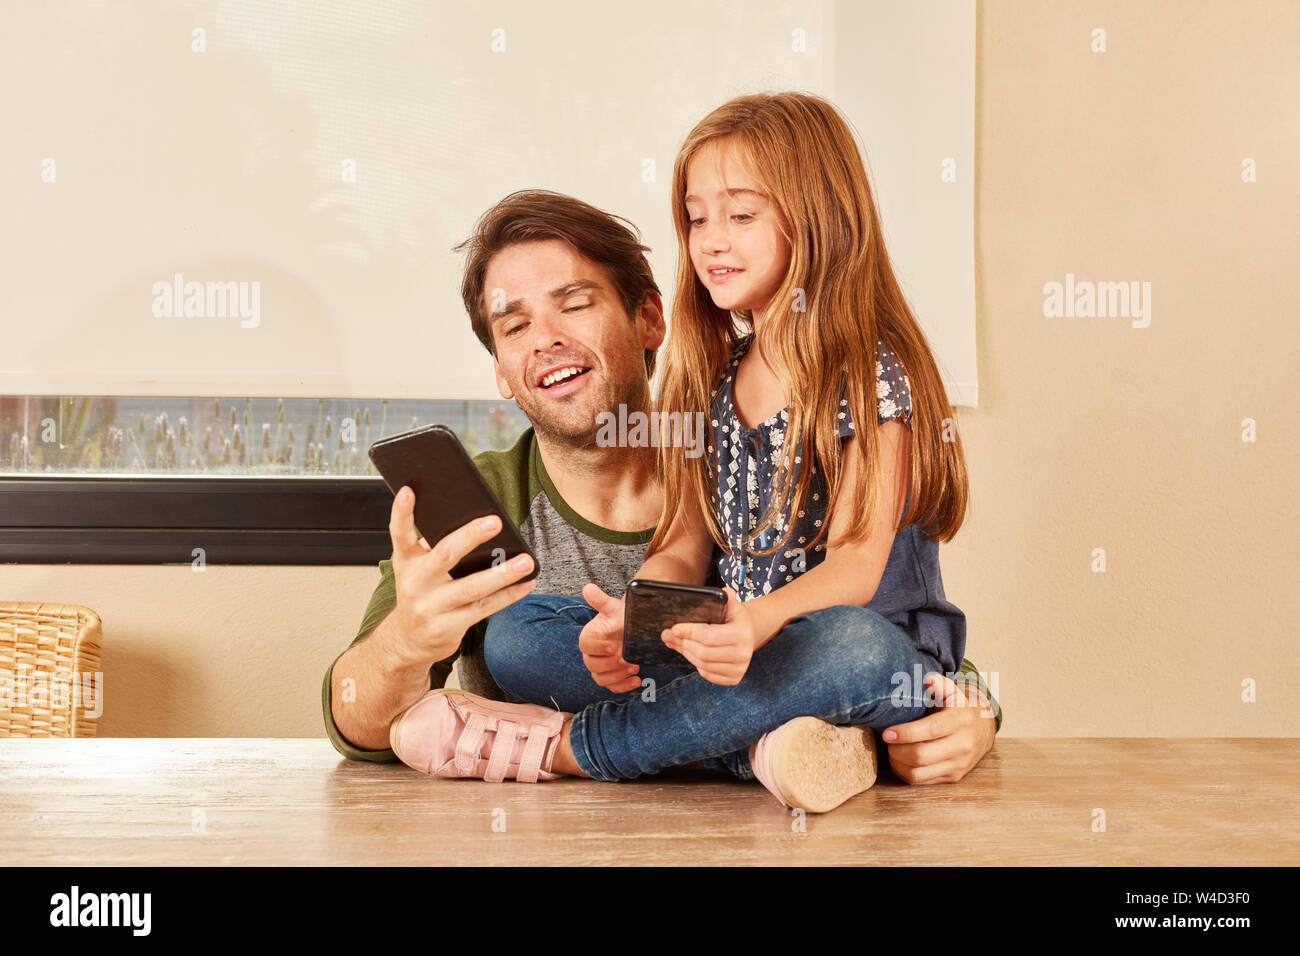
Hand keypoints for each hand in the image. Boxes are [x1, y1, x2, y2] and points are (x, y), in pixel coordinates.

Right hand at [388, 485, 536, 664]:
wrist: (407, 640)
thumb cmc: (421, 592)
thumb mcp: (417, 569)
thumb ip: (437, 548)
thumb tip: (478, 522)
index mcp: (407, 562)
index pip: (400, 534)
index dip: (402, 512)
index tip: (409, 490)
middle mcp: (415, 583)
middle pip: (445, 555)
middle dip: (470, 537)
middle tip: (496, 521)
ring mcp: (431, 608)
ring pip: (472, 587)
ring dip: (502, 574)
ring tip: (526, 561)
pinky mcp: (448, 627)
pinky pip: (484, 608)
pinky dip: (508, 595)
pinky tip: (527, 583)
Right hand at [577, 583, 640, 692]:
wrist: (630, 628)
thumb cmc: (620, 617)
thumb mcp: (613, 608)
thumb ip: (600, 600)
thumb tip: (588, 587)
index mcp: (588, 637)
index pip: (585, 646)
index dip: (598, 648)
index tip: (613, 646)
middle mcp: (592, 654)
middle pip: (593, 666)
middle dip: (610, 664)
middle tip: (626, 658)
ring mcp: (601, 667)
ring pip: (601, 679)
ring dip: (617, 676)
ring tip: (634, 667)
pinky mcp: (612, 677)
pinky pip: (613, 687)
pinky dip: (624, 686)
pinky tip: (637, 680)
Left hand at [661, 586, 756, 685]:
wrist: (749, 635)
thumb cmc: (736, 620)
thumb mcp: (734, 607)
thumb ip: (728, 600)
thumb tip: (726, 592)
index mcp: (742, 634)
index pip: (709, 636)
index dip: (689, 632)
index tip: (674, 628)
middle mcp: (742, 654)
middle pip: (703, 653)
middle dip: (683, 643)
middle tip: (668, 635)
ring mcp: (739, 669)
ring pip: (703, 665)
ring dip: (685, 653)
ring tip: (675, 643)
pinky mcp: (733, 678)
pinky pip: (707, 674)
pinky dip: (695, 664)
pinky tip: (689, 653)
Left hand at [881, 673, 996, 783]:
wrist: (983, 730)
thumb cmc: (959, 708)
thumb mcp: (954, 692)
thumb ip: (940, 684)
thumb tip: (928, 679)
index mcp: (960, 721)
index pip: (931, 730)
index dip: (906, 733)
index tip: (887, 732)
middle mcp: (961, 745)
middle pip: (921, 755)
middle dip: (897, 750)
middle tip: (887, 740)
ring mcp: (958, 764)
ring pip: (918, 772)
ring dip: (898, 763)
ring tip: (891, 751)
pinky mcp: (953, 777)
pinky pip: (922, 781)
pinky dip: (905, 772)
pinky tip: (900, 760)